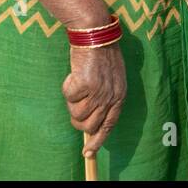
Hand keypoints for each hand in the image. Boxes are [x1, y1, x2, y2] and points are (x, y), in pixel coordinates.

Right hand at [62, 43, 126, 157]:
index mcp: (119, 96)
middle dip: (77, 118)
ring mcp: (99, 92)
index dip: (98, 140)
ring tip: (78, 82)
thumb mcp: (110, 79)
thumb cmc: (100, 55)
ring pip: (76, 113)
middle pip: (88, 125)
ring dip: (72, 100)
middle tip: (76, 102)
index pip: (109, 126)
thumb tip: (91, 122)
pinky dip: (68, 86)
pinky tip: (75, 73)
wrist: (95, 34)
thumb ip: (105, 98)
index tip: (88, 152)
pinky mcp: (85, 84)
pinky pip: (68, 96)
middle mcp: (111, 97)